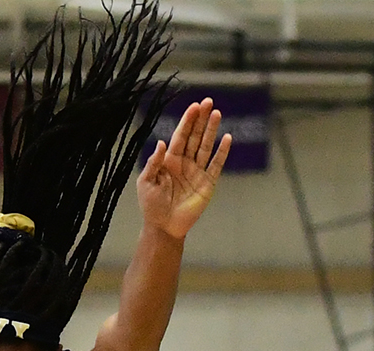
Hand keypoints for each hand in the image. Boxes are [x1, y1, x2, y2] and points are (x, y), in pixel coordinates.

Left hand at [137, 98, 231, 239]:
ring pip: (206, 147)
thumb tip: (162, 142)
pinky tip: (227, 138)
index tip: (194, 106)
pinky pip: (216, 165)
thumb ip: (153, 163)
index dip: (187, 121)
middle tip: (208, 101)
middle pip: (195, 137)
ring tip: (216, 113)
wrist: (163, 227)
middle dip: (201, 120)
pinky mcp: (207, 184)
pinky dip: (222, 152)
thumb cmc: (151, 205)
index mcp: (170, 161)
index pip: (180, 136)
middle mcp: (185, 163)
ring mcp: (197, 172)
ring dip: (211, 130)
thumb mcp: (146, 182)